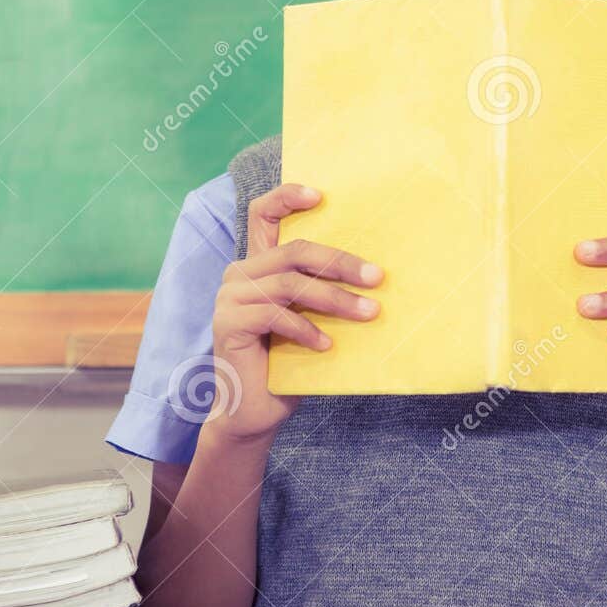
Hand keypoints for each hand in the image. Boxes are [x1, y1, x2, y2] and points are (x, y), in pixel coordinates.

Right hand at [209, 182, 383, 441]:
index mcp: (259, 265)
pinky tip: (327, 347)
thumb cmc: (290, 363)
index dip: (287, 196)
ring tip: (369, 313)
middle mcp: (240, 274)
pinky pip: (277, 316)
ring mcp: (230, 298)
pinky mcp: (228, 324)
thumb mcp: (311, 319)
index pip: (263, 213)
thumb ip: (323, 291)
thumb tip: (376, 274)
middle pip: (294, 250)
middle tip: (378, 277)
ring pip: (291, 283)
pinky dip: (308, 330)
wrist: (256, 411)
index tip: (321, 195)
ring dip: (336, 299)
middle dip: (341, 262)